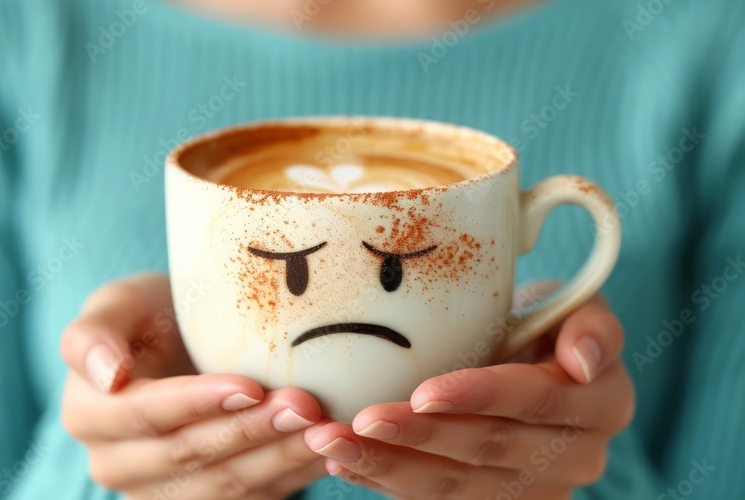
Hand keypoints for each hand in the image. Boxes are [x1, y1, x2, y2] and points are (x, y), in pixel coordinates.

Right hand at [60, 273, 327, 498]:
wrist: (179, 343)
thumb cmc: (150, 314)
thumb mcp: (118, 303)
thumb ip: (93, 334)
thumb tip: (107, 376)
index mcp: (88, 415)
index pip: (144, 415)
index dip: (197, 403)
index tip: (249, 385)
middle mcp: (115, 465)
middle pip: (188, 457)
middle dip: (250, 432)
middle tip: (304, 405)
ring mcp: (157, 494)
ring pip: (223, 488)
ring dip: (278, 459)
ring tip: (323, 429)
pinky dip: (290, 477)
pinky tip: (325, 451)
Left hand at [303, 286, 633, 498]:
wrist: (536, 364)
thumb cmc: (548, 324)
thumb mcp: (579, 307)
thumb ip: (592, 325)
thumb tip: (584, 359)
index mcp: (602, 406)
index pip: (536, 401)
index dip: (479, 398)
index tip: (422, 393)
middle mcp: (575, 458)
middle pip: (486, 447)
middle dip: (419, 437)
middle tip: (362, 421)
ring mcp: (533, 489)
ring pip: (454, 485)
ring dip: (389, 466)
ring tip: (334, 444)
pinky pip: (435, 499)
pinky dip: (385, 481)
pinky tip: (345, 464)